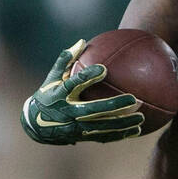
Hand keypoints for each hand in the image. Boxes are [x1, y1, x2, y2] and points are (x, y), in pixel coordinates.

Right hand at [20, 40, 142, 144]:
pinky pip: (104, 137)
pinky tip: (138, 131)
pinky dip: (120, 135)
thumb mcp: (52, 78)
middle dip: (113, 105)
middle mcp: (67, 112)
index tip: (104, 68)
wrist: (36, 126)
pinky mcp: (82, 136)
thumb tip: (82, 41)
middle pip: (93, 110)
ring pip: (102, 127)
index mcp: (59, 95)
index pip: (74, 84)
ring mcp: (75, 127)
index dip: (88, 77)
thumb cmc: (48, 95)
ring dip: (122, 124)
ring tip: (141, 118)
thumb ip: (66, 61)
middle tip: (133, 99)